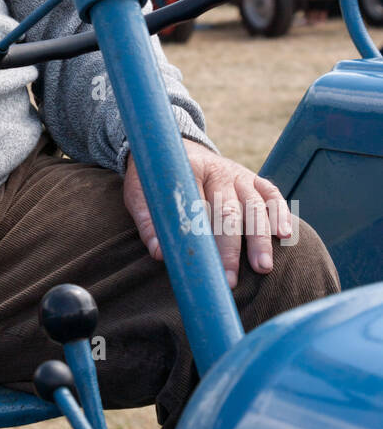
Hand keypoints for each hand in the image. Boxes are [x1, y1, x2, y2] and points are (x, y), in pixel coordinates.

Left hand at [122, 138, 293, 289]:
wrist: (171, 149)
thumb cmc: (156, 181)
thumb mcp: (142, 195)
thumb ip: (149, 223)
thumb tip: (160, 253)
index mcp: (187, 170)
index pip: (196, 207)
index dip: (200, 239)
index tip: (203, 267)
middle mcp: (217, 170)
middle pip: (228, 211)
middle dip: (231, 248)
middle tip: (231, 279)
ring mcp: (238, 174)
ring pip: (254, 205)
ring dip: (259, 237)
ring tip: (263, 267)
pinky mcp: (252, 178)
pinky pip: (271, 193)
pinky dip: (280, 212)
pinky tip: (285, 234)